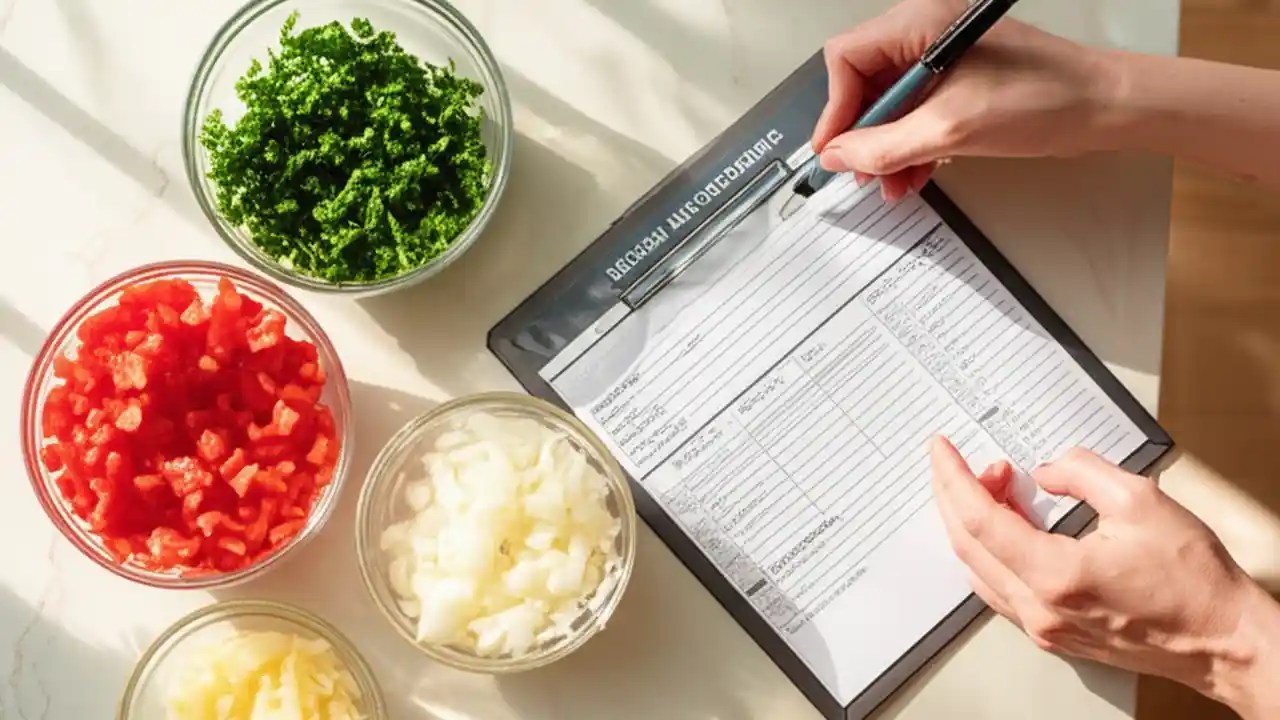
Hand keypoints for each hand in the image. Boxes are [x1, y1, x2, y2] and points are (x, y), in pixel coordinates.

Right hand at [813, 0, 1121, 202]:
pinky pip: (918, 111)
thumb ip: (884, 146)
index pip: (847, 59)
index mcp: (920, 25)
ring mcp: (944, 58)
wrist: (1103, 108)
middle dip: (863, 134)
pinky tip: (914, 174)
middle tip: (863, 172)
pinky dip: (911, 144)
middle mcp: (927, 34)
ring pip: (891, 103)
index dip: (835, 108)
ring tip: (892, 183)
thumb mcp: (950, 130)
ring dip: (886, 147)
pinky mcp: (960, 81)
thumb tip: (838, 155)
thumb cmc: (1044, 99)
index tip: (835, 150)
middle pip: (865, 82)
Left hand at [929, 436, 1279, 717]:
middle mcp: (1039, 608)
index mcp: (1054, 576)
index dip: (953, 477)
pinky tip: (1012, 527)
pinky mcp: (1054, 634)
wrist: (1223, 641)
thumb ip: (1081, 472)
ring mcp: (1043, 627)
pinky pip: (1001, 589)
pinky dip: (994, 552)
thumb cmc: (1194, 581)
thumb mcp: (1140, 500)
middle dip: (959, 494)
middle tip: (975, 461)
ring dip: (977, 523)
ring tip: (1003, 488)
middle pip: (967, 544)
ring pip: (980, 568)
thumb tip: (1045, 471)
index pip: (978, 519)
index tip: (941, 450)